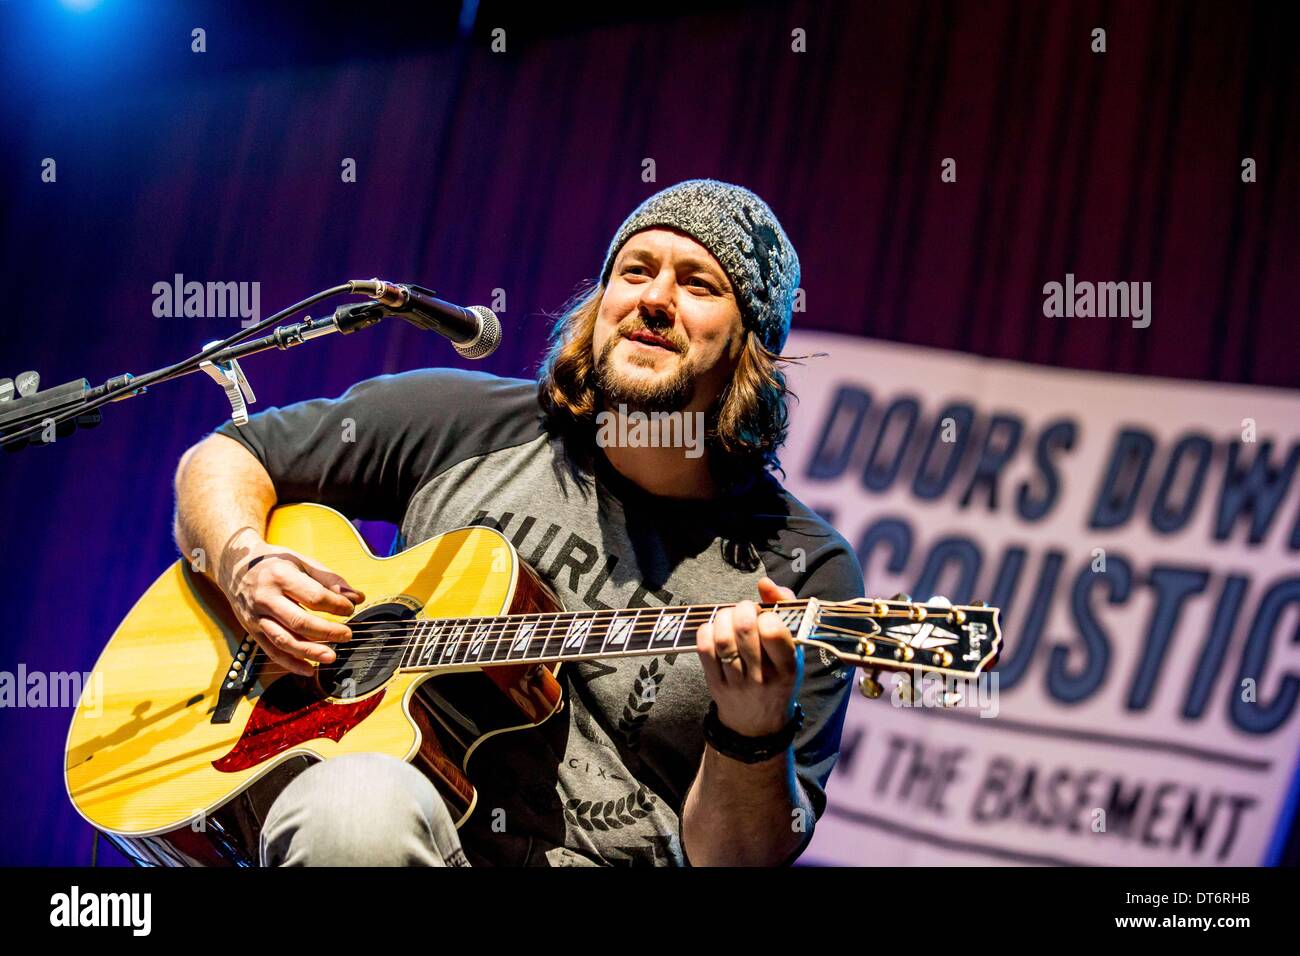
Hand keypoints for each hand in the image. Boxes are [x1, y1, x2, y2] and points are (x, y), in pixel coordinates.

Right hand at [221, 532, 364, 676]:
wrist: (234, 566)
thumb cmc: (274, 562)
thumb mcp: (302, 561)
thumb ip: (329, 579)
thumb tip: (356, 597)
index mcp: (280, 576)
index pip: (314, 597)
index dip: (336, 605)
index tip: (350, 608)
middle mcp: (265, 598)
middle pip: (300, 622)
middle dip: (327, 631)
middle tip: (347, 635)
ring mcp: (256, 617)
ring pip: (284, 640)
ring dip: (310, 652)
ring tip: (331, 657)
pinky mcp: (252, 631)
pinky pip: (271, 651)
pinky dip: (290, 663)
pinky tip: (308, 669)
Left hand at [696, 576, 801, 738]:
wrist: (758, 721)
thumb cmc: (778, 675)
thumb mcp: (793, 648)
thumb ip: (784, 609)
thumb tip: (764, 582)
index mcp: (788, 667)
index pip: (774, 633)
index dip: (766, 615)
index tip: (765, 616)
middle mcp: (763, 677)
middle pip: (744, 631)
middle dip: (741, 610)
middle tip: (744, 610)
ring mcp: (737, 683)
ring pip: (722, 640)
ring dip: (723, 618)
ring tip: (729, 616)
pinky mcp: (715, 684)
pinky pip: (704, 650)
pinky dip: (706, 630)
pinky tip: (715, 628)